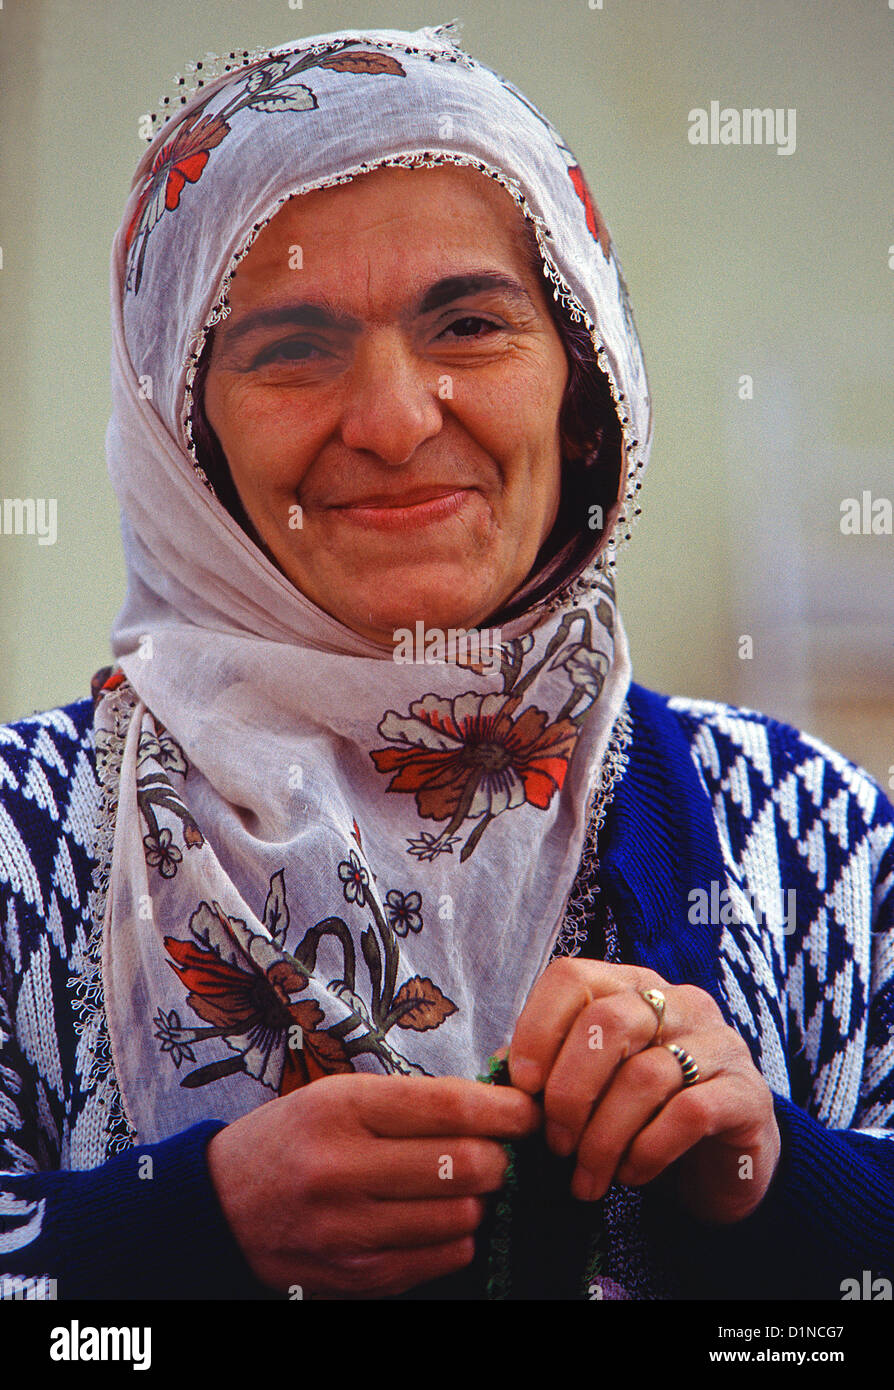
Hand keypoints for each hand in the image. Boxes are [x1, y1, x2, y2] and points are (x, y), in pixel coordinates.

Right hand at [206, 1072, 538, 1296]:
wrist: (221, 1205)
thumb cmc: (294, 1138)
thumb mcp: (341, 1095)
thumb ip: (415, 1100)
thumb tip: (500, 1103)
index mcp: (342, 1108)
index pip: (449, 1106)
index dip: (504, 1109)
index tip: (527, 1111)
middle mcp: (342, 1168)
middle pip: (468, 1164)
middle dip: (496, 1156)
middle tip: (490, 1150)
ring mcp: (349, 1230)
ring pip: (462, 1216)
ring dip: (474, 1200)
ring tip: (455, 1185)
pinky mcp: (357, 1277)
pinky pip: (443, 1259)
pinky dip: (454, 1237)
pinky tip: (432, 1219)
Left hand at [506, 959, 780, 1223]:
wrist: (722, 1166)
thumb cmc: (642, 1118)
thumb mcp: (592, 1088)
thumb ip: (549, 1072)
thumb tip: (501, 1076)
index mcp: (630, 988)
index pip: (572, 978)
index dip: (537, 1029)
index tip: (521, 1086)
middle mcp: (678, 1002)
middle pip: (608, 1023)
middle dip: (569, 1092)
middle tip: (556, 1144)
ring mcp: (719, 1042)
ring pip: (644, 1076)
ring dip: (603, 1137)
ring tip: (588, 1175)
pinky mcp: (747, 1093)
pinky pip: (688, 1114)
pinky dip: (647, 1151)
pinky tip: (632, 1175)